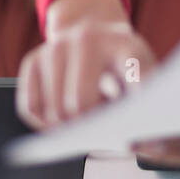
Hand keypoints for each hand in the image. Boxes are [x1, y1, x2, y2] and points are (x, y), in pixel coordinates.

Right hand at [16, 0, 155, 128]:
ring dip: (69, 126)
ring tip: (87, 112)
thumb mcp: (144, 77)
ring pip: (53, 113)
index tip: (135, 141)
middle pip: (79, 106)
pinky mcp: (32, 59)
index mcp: (125, 45)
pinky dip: (45, 123)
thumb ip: (148, 111)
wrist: (93, 31)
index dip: (132, 114)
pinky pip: (31, 109)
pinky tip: (63, 115)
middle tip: (101, 128)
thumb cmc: (122, 64)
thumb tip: (143, 147)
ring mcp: (56, 47)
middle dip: (90, 129)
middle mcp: (87, 39)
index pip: (132, 78)